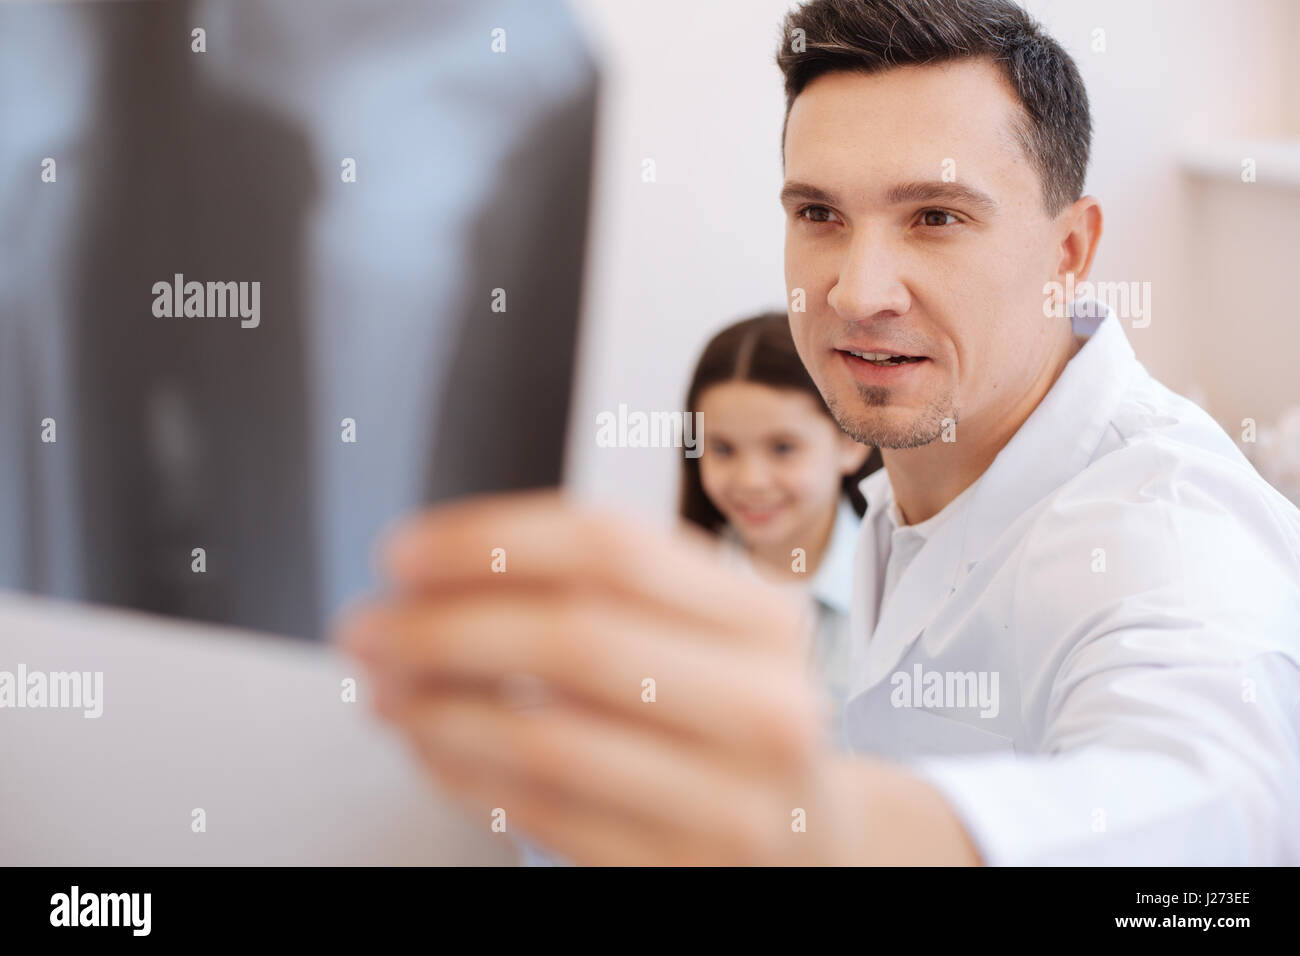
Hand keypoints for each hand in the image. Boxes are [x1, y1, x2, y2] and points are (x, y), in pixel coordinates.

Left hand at [337, 490, 979, 864]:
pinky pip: (544, 817)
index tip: (405, 552)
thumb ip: (606, 594)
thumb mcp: (707, 638)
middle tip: (368, 625)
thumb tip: (439, 570)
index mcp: (765, 620)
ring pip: (545, 738)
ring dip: (434, 707)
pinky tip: (432, 747)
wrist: (818, 844)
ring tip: (383, 687)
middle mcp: (765, 708)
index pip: (611, 548)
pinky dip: (464, 774)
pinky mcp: (683, 877)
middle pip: (572, 637)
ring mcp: (733, 804)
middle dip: (441, 626)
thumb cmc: (734, 723)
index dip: (488, 541)